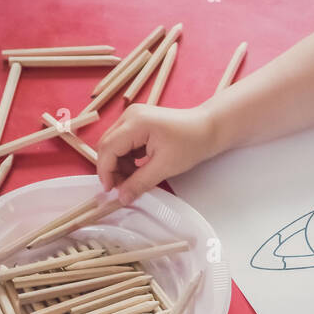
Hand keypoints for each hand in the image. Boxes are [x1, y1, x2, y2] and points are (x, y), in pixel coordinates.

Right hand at [95, 103, 216, 204]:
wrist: (208, 128)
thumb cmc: (191, 143)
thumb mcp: (164, 167)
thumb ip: (139, 182)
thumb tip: (122, 197)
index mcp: (135, 123)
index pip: (108, 148)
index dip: (106, 171)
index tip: (110, 191)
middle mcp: (130, 116)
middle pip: (107, 145)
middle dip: (111, 169)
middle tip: (121, 189)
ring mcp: (133, 118)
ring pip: (114, 145)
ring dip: (119, 165)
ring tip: (132, 181)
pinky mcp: (138, 123)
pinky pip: (124, 143)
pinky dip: (126, 159)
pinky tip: (137, 170)